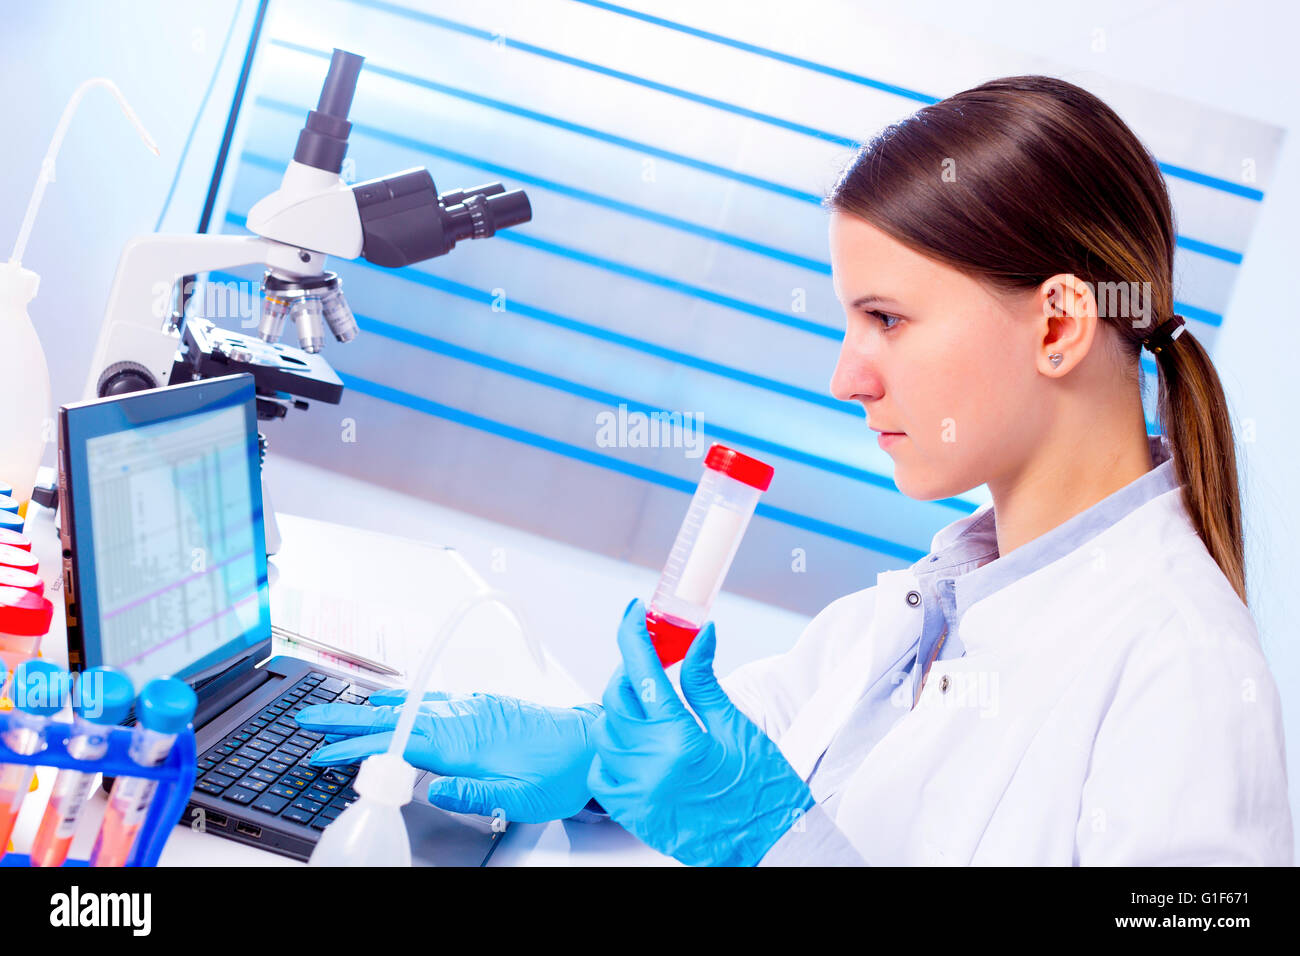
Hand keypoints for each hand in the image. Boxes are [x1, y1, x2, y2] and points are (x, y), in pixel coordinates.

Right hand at [294, 690, 601, 823]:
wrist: (596, 743)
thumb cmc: (564, 772)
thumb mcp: (522, 798)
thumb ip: (476, 793)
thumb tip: (434, 789)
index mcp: (467, 740)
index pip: (399, 742)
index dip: (358, 746)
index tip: (323, 750)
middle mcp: (466, 717)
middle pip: (397, 716)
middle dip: (349, 718)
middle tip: (309, 719)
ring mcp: (474, 709)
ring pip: (413, 706)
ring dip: (373, 710)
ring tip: (339, 712)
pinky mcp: (484, 708)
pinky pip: (434, 702)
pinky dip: (405, 702)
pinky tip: (394, 704)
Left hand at [587, 598, 814, 865]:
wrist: (768, 844)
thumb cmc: (762, 791)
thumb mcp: (736, 727)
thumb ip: (704, 680)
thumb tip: (699, 636)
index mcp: (680, 738)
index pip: (641, 671)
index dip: (632, 634)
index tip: (632, 612)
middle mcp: (651, 765)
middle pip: (616, 697)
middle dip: (630, 672)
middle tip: (649, 664)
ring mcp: (636, 792)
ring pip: (605, 732)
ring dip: (621, 712)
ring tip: (650, 710)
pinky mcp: (631, 813)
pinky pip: (600, 772)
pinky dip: (611, 751)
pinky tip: (635, 745)